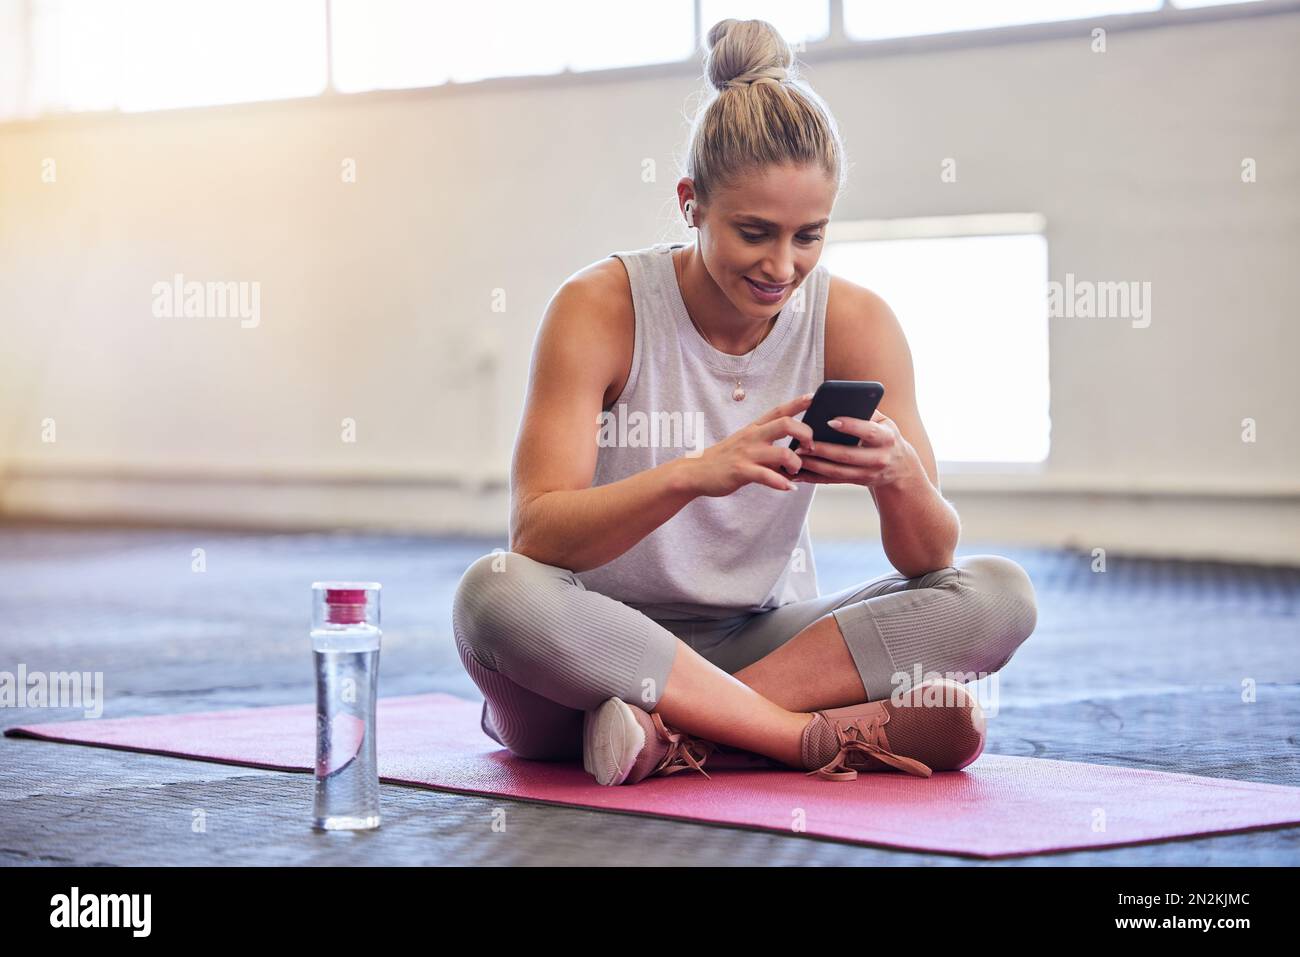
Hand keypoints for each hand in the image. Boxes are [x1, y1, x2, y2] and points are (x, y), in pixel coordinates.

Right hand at [685, 392, 816, 496]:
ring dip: (796, 463)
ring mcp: (747, 454)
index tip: (813, 396)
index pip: (779, 410)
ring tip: (795, 472)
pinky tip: (788, 487)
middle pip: (786, 424)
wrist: (696, 472)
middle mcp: (752, 437)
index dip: (798, 402)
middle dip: (805, 434)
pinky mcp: (741, 471)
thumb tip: (793, 451)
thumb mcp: (745, 444)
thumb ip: (767, 444)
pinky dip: (782, 483)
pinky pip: (767, 476)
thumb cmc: (725, 459)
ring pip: (782, 453)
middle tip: (810, 447)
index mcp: (754, 428)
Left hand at [790, 409, 920, 488]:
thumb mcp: (884, 422)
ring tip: (797, 456)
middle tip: (803, 443)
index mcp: (887, 438)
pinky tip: (799, 473)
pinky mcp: (858, 482)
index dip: (850, 426)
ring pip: (838, 471)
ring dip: (815, 465)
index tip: (829, 421)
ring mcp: (869, 473)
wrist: (900, 467)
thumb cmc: (885, 436)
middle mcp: (880, 458)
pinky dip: (815, 478)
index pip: (868, 431)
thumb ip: (866, 410)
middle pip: (847, 455)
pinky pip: (834, 481)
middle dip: (823, 450)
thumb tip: (841, 399)